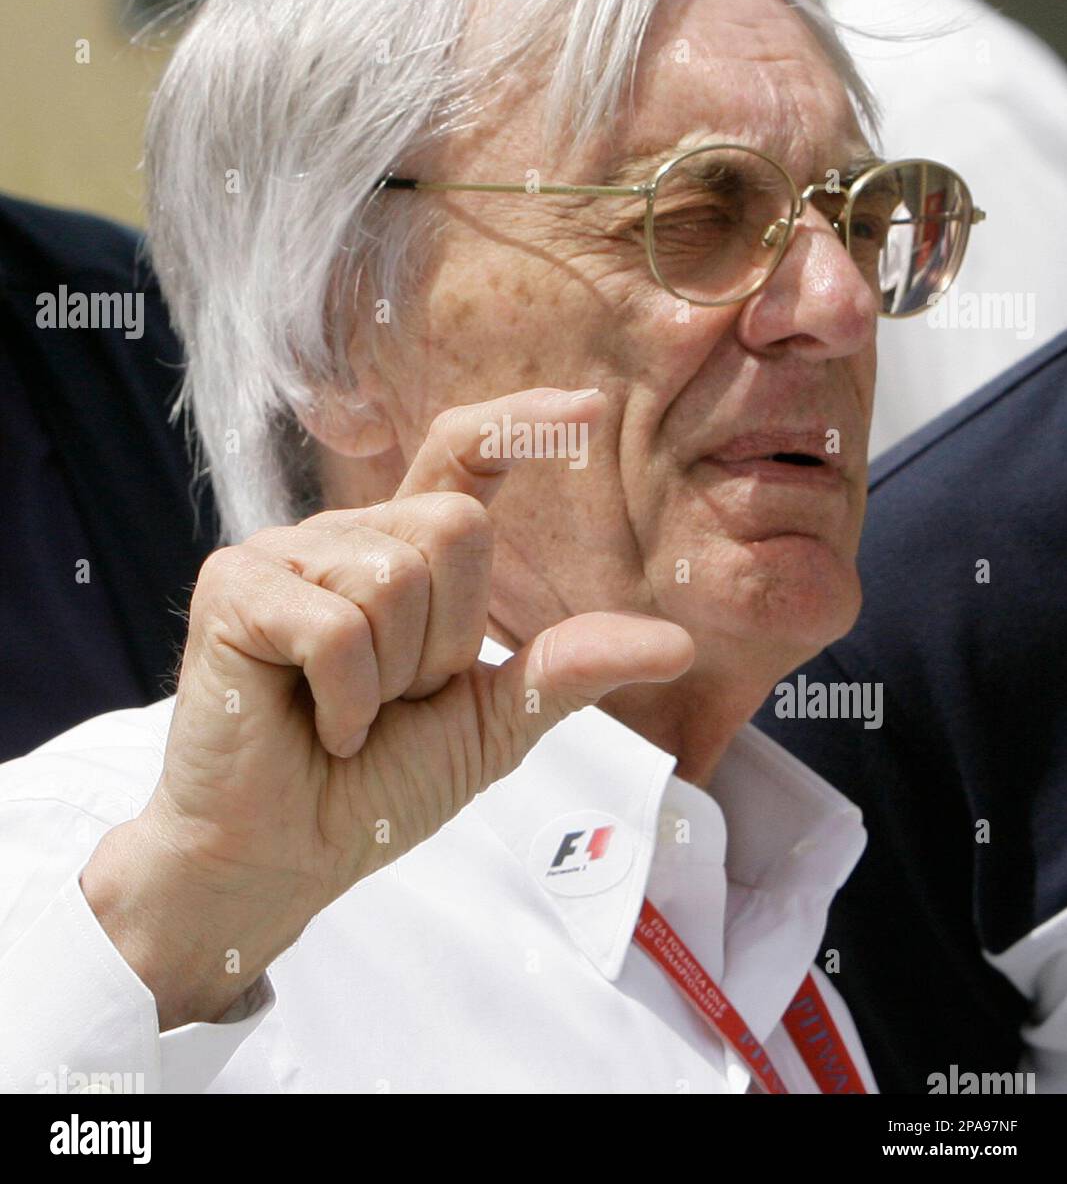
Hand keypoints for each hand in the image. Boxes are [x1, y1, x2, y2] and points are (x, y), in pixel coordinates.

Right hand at [82, 387, 693, 1027]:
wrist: (282, 860)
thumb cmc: (375, 789)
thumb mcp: (493, 723)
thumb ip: (568, 667)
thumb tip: (678, 644)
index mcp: (403, 554)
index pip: (463, 456)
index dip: (521, 425)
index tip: (592, 408)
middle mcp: (345, 537)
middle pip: (454, 527)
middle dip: (449, 640)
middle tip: (397, 700)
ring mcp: (285, 554)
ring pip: (397, 575)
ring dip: (393, 679)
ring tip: (348, 715)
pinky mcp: (234, 587)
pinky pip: (337, 628)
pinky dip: (347, 704)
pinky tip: (320, 729)